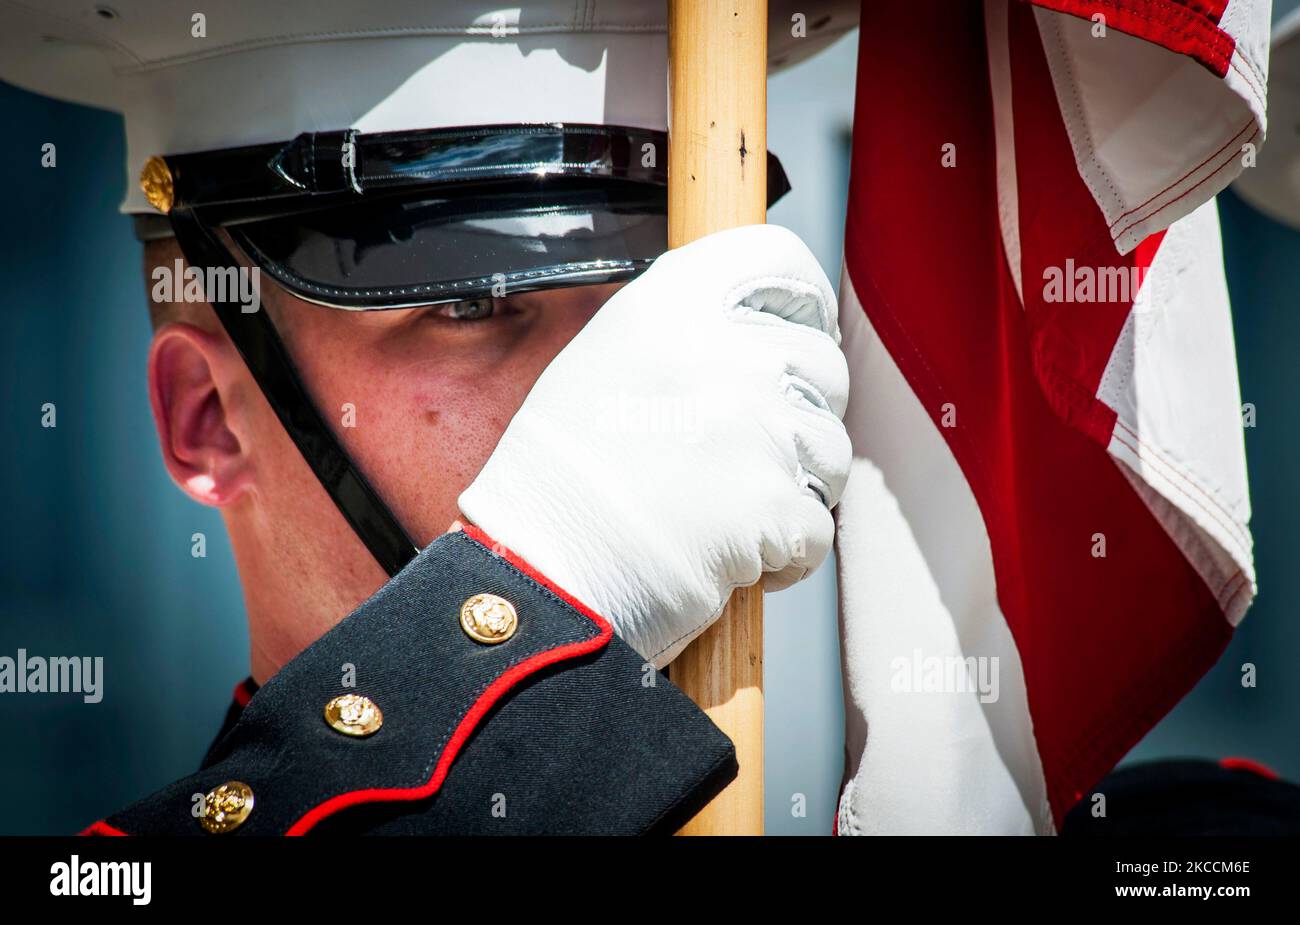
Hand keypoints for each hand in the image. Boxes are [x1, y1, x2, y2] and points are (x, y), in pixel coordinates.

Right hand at [459, 224, 850, 666]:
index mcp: (671, 305)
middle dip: (797, 413)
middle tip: (740, 452)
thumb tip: (754, 334)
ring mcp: (758, 430)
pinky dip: (783, 552)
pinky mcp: (777, 507)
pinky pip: (815, 526)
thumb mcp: (603, 361)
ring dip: (792, 485)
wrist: (538, 571)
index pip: (778, 260)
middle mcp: (723, 353)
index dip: (800, 301)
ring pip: (829, 450)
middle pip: (821, 366)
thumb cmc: (557, 479)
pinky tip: (725, 554)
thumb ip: (684, 334)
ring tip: (723, 508)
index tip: (797, 333)